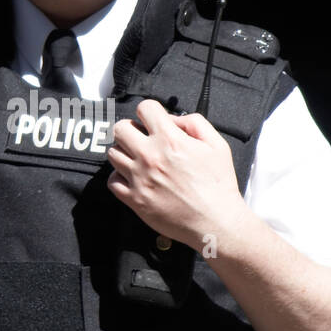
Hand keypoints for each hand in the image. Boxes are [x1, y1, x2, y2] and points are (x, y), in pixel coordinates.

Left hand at [106, 100, 247, 253]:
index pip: (145, 108)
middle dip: (131, 129)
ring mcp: (140, 179)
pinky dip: (119, 177)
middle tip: (142, 138)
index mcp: (170, 140)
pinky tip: (133, 177)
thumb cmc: (218, 186)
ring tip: (138, 159)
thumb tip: (173, 119)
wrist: (215, 222)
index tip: (153, 120)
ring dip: (124, 152)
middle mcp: (150, 157)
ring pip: (113, 154)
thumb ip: (194, 123)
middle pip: (120, 129)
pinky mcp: (135, 199)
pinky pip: (112, 180)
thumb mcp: (217, 145)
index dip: (150, 111)